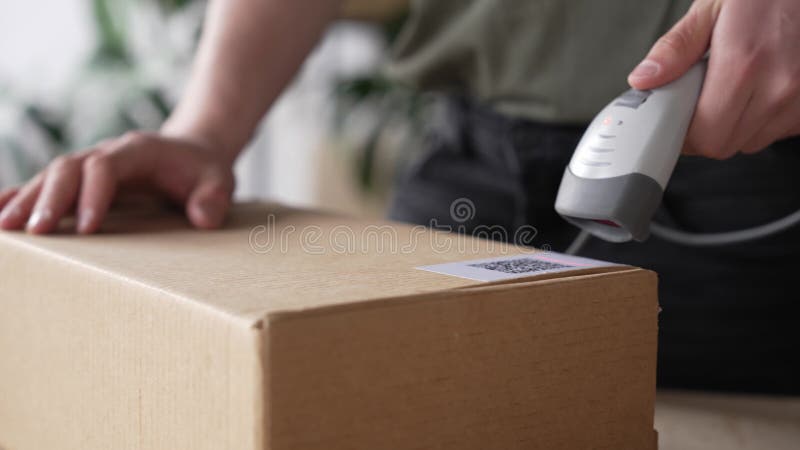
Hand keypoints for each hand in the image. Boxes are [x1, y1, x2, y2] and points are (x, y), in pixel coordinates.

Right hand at [0, 132, 235, 233]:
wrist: (193, 153)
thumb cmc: (204, 170)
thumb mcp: (219, 180)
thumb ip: (214, 197)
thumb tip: (203, 218)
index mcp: (138, 150)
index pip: (106, 166)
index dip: (93, 194)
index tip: (86, 228)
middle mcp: (107, 153)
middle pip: (69, 168)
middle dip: (50, 198)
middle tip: (34, 231)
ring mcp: (90, 164)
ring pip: (51, 176)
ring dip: (27, 200)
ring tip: (5, 228)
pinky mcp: (82, 181)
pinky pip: (47, 184)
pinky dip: (21, 195)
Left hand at [628, 0, 799, 158]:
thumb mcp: (713, 7)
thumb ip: (676, 48)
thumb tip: (645, 78)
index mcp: (744, 63)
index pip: (704, 135)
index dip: (684, 134)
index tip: (678, 120)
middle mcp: (779, 85)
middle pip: (726, 145)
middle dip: (707, 130)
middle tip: (704, 100)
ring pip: (754, 141)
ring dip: (738, 125)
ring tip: (739, 86)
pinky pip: (781, 130)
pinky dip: (767, 118)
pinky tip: (764, 87)